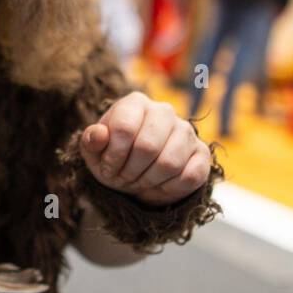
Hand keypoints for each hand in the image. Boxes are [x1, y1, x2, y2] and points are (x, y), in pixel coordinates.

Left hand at [80, 92, 211, 205]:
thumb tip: (99, 134)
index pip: (124, 129)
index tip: (107, 167)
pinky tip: (158, 185)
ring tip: (139, 181)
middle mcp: (164, 111)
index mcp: (135, 103)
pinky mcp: (201, 153)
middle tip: (123, 178)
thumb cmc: (114, 157)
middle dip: (130, 171)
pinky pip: (189, 177)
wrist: (137, 172)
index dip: (113, 156)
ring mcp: (186, 131)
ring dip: (148, 181)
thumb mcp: (95, 151)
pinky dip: (169, 189)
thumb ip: (91, 140)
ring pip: (170, 163)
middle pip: (148, 147)